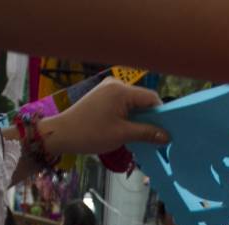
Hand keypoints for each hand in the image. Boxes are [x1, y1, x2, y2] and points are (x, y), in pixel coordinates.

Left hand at [40, 78, 168, 155]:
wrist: (60, 134)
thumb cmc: (90, 133)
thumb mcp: (122, 135)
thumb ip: (147, 133)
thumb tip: (167, 136)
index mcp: (121, 90)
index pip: (152, 98)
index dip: (161, 114)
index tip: (165, 131)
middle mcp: (116, 85)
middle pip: (143, 100)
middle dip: (150, 118)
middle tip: (155, 136)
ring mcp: (108, 89)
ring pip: (134, 104)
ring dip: (139, 119)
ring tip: (141, 135)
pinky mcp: (102, 96)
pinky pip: (124, 105)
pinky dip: (129, 117)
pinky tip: (129, 130)